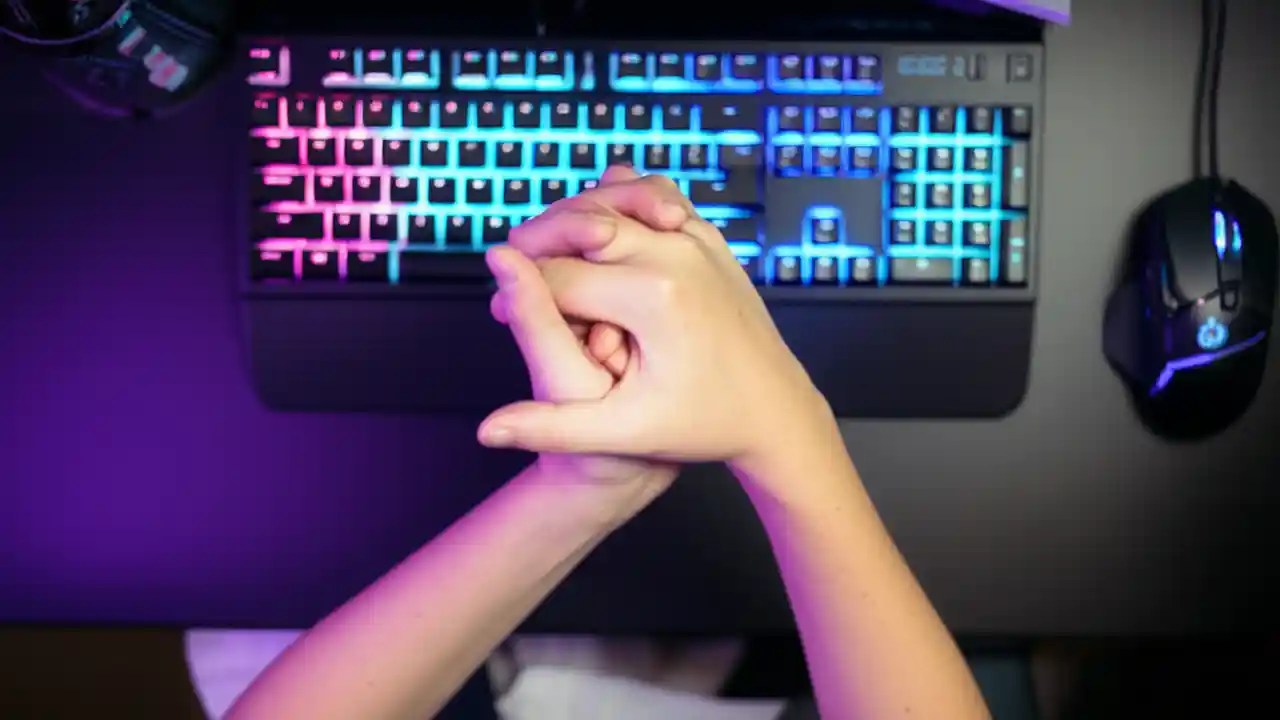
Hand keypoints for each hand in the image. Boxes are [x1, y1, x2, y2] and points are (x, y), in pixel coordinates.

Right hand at [478, 171, 840, 490]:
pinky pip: (658, 194)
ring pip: (617, 195)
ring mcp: (698, 239)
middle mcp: (676, 253)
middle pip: (581, 220)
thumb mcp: (625, 431)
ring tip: (544, 241)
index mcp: (652, 295)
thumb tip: (487, 432)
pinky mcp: (710, 238)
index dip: (516, 294)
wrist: (775, 411)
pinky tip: (597, 218)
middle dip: (536, 241)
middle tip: (507, 268)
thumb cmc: (704, 423)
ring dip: (575, 210)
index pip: (558, 275)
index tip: (496, 315)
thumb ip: (551, 427)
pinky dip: (621, 198)